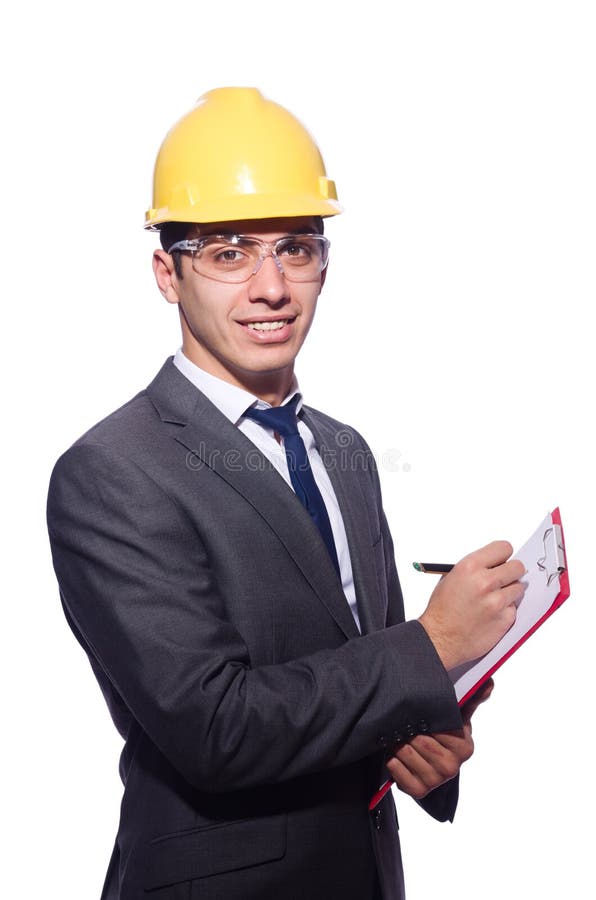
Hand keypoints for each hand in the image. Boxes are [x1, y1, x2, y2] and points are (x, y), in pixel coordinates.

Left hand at [386, 679, 493, 799]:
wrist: (427, 758)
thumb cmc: (442, 731)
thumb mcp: (456, 714)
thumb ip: (471, 698)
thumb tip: (489, 681)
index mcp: (464, 748)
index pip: (438, 727)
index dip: (424, 716)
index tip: (418, 709)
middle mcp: (452, 767)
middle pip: (419, 740)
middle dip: (407, 728)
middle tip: (403, 722)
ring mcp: (436, 781)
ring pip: (405, 752)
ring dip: (396, 742)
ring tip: (399, 736)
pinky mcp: (418, 790)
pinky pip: (396, 770)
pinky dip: (392, 760)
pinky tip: (396, 754)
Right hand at [418, 541, 524, 669]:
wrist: (439, 638)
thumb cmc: (442, 609)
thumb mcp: (450, 577)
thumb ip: (475, 567)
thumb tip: (495, 563)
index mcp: (470, 567)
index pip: (504, 548)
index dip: (503, 555)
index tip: (502, 561)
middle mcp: (485, 582)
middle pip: (518, 567)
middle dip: (511, 572)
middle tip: (504, 579)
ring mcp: (497, 601)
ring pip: (519, 587)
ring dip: (509, 592)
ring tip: (493, 599)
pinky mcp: (505, 619)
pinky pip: (514, 608)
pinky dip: (506, 610)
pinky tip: (491, 614)